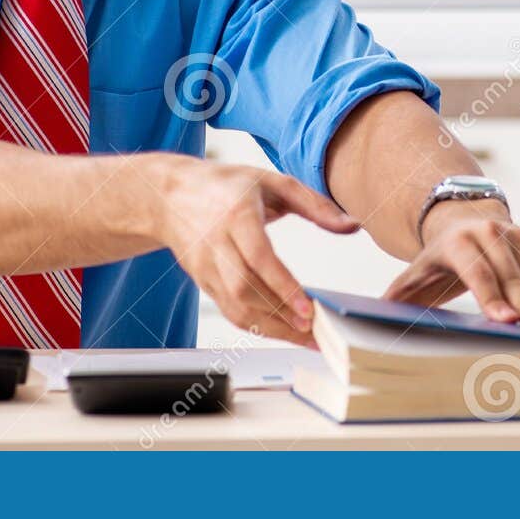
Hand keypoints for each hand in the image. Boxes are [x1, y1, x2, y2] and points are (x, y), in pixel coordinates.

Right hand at [151, 156, 358, 344]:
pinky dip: (256, 326)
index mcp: (235, 214)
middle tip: (314, 331)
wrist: (168, 195)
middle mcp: (216, 243)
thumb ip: (314, 203)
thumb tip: (351, 225)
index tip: (308, 309)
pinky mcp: (202, 282)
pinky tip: (281, 330)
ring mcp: (205, 267)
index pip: (258, 257)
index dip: (283, 286)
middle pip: (246, 290)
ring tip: (305, 338)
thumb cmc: (224, 184)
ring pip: (236, 307)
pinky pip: (229, 310)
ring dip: (271, 328)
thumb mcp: (271, 180)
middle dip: (281, 316)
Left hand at [382, 200, 519, 330]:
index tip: (504, 321)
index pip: (478, 273)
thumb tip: (367, 321)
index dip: (491, 297)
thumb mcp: (414, 273)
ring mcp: (518, 240)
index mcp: (459, 242)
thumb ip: (395, 297)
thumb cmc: (436, 258)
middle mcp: (492, 237)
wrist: (463, 216)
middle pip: (513, 277)